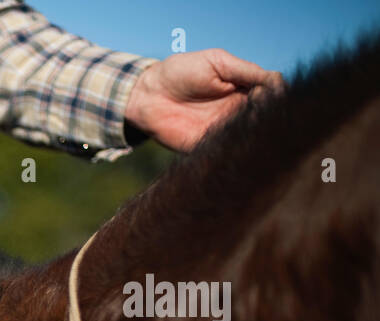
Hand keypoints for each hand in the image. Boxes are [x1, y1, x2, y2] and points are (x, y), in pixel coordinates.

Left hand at [125, 49, 284, 151]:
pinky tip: (234, 140)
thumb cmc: (182, 72)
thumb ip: (247, 71)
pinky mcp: (208, 146)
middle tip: (252, 108)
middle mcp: (238, 111)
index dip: (276, 96)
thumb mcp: (218, 63)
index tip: (262, 93)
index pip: (273, 95)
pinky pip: (229, 151)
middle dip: (266, 115)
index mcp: (244, 89)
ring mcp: (224, 129)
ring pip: (251, 135)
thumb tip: (280, 83)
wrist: (147, 94)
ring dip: (253, 132)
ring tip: (245, 123)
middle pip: (266, 117)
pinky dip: (236, 148)